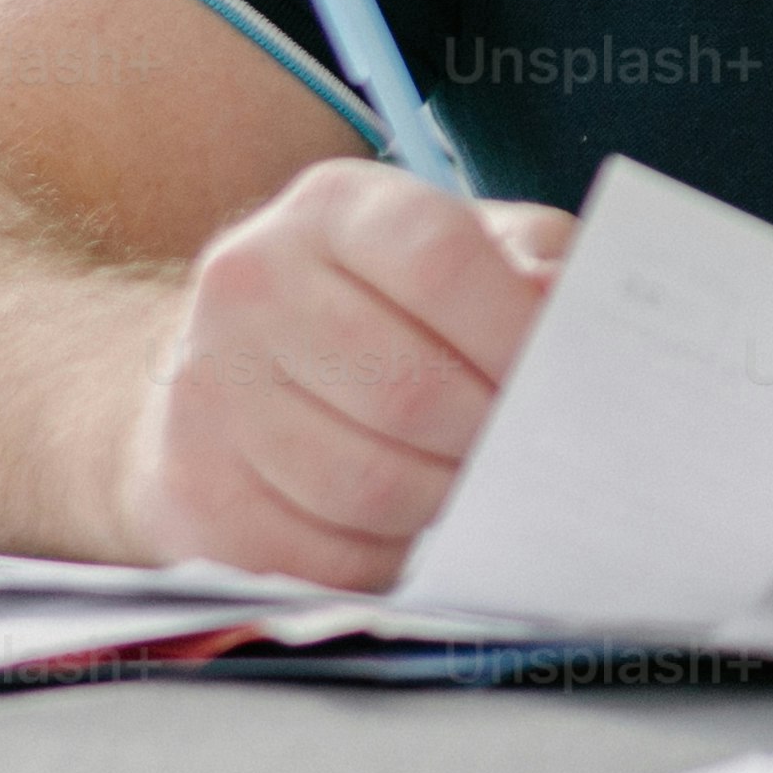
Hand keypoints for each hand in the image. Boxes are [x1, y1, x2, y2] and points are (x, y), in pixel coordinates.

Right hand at [113, 162, 571, 585]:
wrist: (230, 367)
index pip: (437, 261)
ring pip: (365, 484)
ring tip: (489, 503)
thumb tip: (578, 323)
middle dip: (492, 443)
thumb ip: (534, 270)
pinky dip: (390, 564)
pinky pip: (319, 557)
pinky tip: (420, 540)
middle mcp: (251, 283)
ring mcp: (209, 390)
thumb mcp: (469, 249)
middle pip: (405, 389)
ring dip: (448, 512)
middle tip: (540, 467)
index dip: (515, 335)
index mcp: (333, 208)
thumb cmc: (387, 304)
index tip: (565, 386)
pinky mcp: (195, 489)